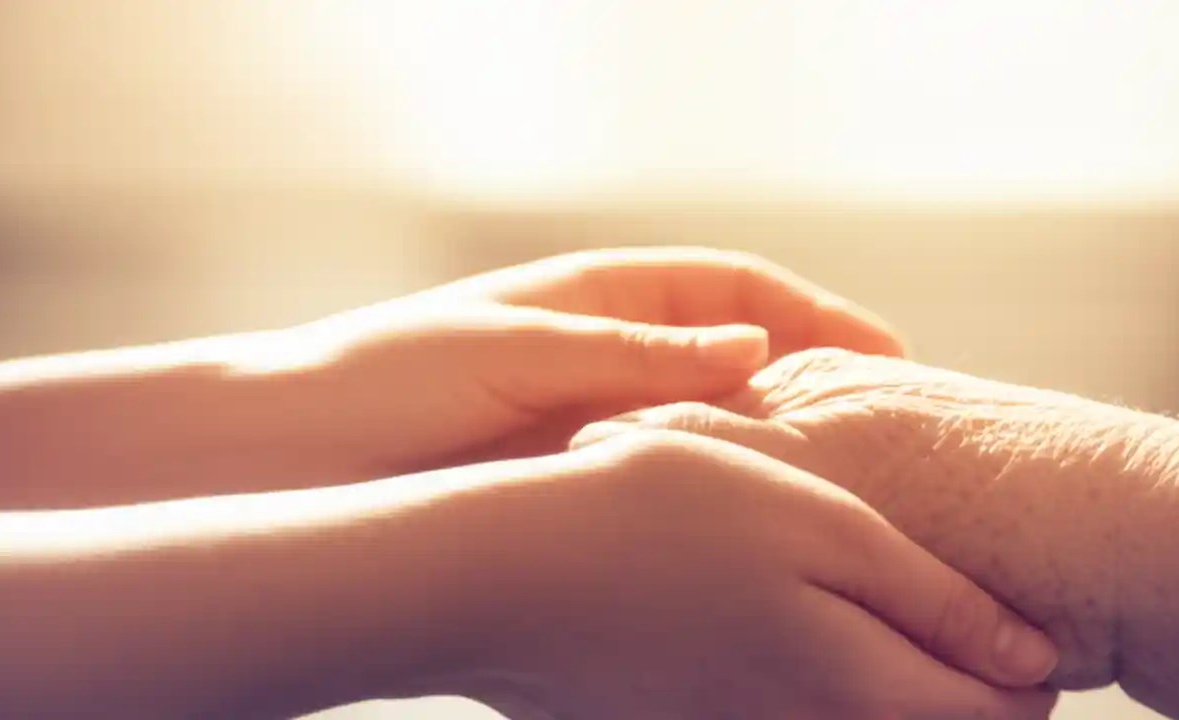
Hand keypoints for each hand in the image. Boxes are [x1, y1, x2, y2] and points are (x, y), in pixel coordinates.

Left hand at [287, 247, 903, 474]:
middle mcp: (606, 360)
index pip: (734, 289)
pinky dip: (704, 505)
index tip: (887, 356)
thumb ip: (633, 352)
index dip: (815, 314)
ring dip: (767, 456)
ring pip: (705, 434)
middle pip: (735, 363)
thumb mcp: (521, 347)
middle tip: (887, 437)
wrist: (291, 450)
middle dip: (809, 388)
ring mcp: (593, 426)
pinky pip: (658, 489)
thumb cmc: (388, 374)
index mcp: (596, 299)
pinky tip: (743, 538)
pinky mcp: (569, 486)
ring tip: (840, 497)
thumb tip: (753, 344)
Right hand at [448, 432, 1056, 719]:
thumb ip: (932, 597)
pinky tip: (768, 624)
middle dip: (961, 685)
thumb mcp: (817, 525)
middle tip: (943, 611)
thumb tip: (1032, 658)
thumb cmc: (663, 518)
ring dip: (883, 685)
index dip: (1025, 668)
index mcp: (860, 689)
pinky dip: (809, 688)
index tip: (1013, 619)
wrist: (512, 572)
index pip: (999, 716)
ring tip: (852, 609)